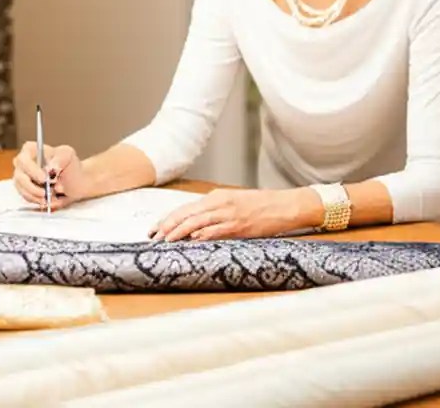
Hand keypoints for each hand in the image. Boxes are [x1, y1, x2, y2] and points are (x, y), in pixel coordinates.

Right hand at [12, 142, 94, 209]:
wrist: (76, 181)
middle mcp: (23, 164)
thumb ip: (59, 159)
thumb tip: (50, 168)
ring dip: (35, 195)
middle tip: (46, 192)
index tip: (44, 178)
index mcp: (31, 150)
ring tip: (49, 197)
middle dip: (33, 187)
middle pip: (20, 176)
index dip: (32, 170)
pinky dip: (37, 200)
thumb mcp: (68, 156)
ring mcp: (22, 178)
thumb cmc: (70, 165)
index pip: (24, 159)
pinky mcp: (25, 191)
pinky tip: (46, 200)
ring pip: (22, 190)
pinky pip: (26, 198)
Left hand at [149, 188, 317, 241]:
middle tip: (153, 237)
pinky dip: (201, 236)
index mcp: (217, 196)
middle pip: (186, 214)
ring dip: (179, 233)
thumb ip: (215, 211)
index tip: (154, 229)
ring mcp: (229, 214)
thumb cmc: (261, 206)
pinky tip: (191, 241)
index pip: (186, 208)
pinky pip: (215, 231)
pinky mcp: (239, 226)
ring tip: (165, 241)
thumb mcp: (234, 202)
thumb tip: (196, 226)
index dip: (168, 219)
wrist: (285, 206)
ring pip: (197, 222)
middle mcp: (220, 203)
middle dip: (167, 226)